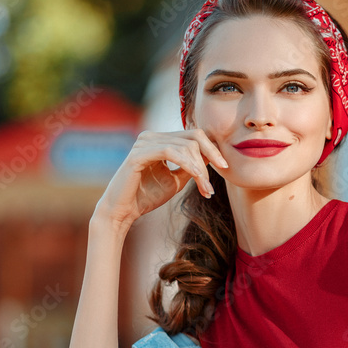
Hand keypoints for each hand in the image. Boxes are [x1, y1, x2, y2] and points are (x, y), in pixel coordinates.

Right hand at [93, 127, 228, 228]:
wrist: (123, 212)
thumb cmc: (147, 196)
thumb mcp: (176, 179)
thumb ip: (192, 166)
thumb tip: (212, 156)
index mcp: (160, 140)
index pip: (193, 135)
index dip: (212, 149)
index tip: (224, 167)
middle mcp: (151, 136)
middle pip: (193, 137)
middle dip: (210, 156)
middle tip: (217, 178)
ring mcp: (144, 142)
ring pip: (185, 146)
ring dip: (200, 168)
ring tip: (206, 188)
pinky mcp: (138, 154)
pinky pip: (170, 152)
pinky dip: (187, 164)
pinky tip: (197, 177)